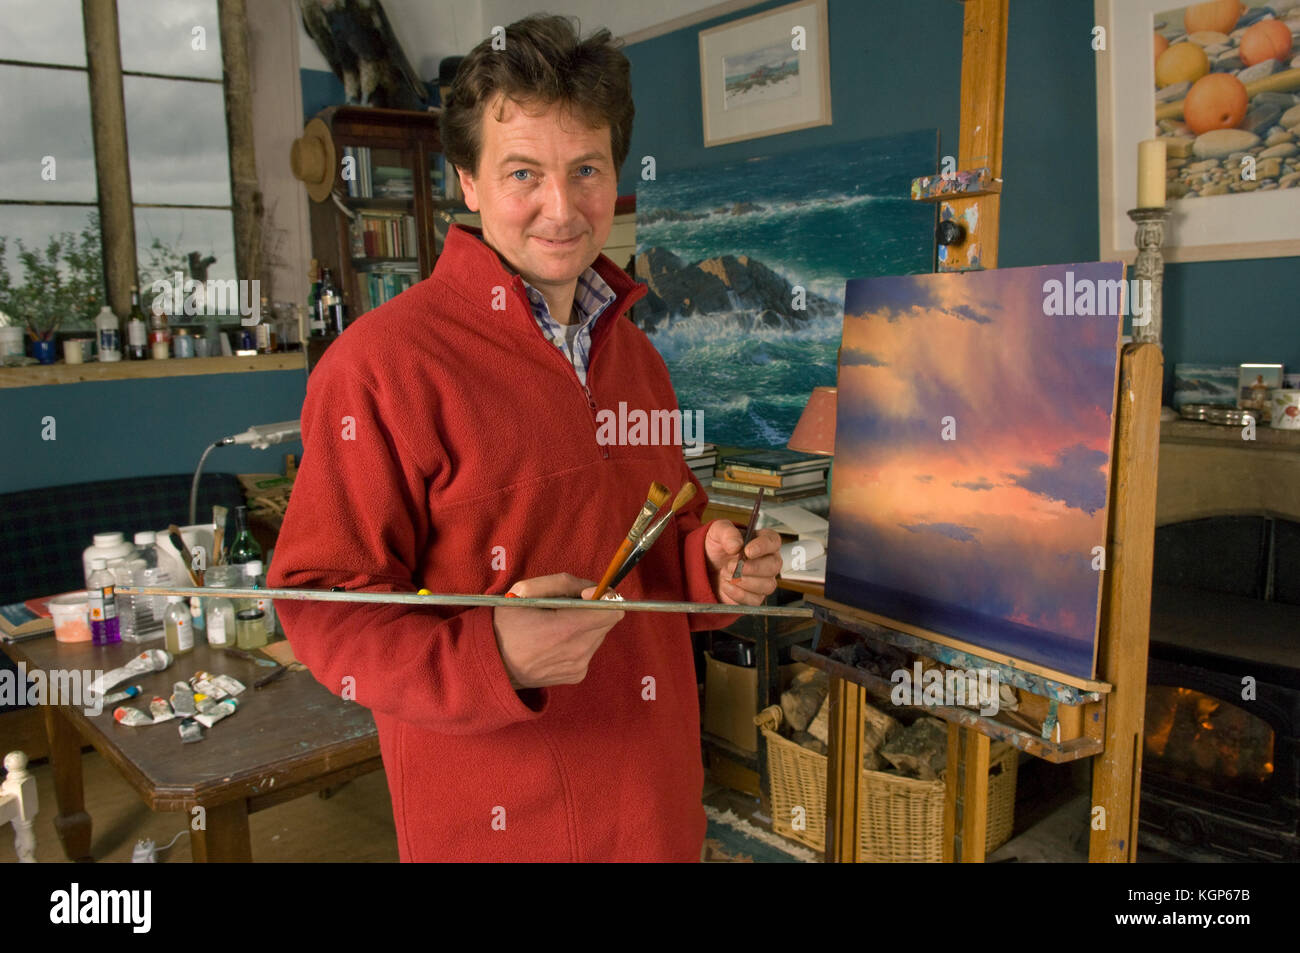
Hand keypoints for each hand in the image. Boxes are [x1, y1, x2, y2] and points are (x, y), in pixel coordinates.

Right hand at [491, 573, 624, 688]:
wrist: (491, 665)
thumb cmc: (504, 626)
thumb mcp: (523, 593)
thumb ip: (561, 583)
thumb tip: (591, 591)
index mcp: (565, 629)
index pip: (612, 610)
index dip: (602, 597)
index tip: (585, 594)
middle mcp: (577, 651)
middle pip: (606, 620)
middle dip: (591, 608)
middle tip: (565, 607)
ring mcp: (579, 666)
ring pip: (598, 633)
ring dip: (584, 624)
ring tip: (556, 625)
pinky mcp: (577, 675)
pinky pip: (588, 649)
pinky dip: (577, 641)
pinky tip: (554, 642)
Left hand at [704, 522, 781, 605]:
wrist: (708, 566)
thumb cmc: (718, 547)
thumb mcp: (717, 532)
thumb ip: (727, 533)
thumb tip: (737, 545)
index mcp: (763, 541)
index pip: (773, 542)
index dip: (762, 547)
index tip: (747, 551)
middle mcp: (768, 561)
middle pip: (774, 566)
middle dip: (751, 568)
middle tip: (731, 565)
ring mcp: (764, 580)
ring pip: (767, 585)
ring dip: (743, 581)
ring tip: (725, 574)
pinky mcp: (756, 597)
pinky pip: (754, 600)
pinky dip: (737, 594)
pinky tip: (726, 585)